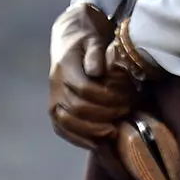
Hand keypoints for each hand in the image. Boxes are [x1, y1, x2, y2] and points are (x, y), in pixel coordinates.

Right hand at [49, 2, 136, 150]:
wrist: (68, 36)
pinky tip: (95, 143)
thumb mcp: (93, 37)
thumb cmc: (85, 36)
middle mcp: (56, 84)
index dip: (107, 98)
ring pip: (67, 122)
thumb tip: (96, 71)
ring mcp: (53, 97)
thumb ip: (95, 53)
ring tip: (113, 131)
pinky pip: (61, 128)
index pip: (84, 89)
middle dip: (105, 114)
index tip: (126, 100)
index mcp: (65, 65)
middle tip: (125, 112)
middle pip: (78, 108)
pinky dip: (77, 139)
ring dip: (92, 130)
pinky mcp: (54, 107)